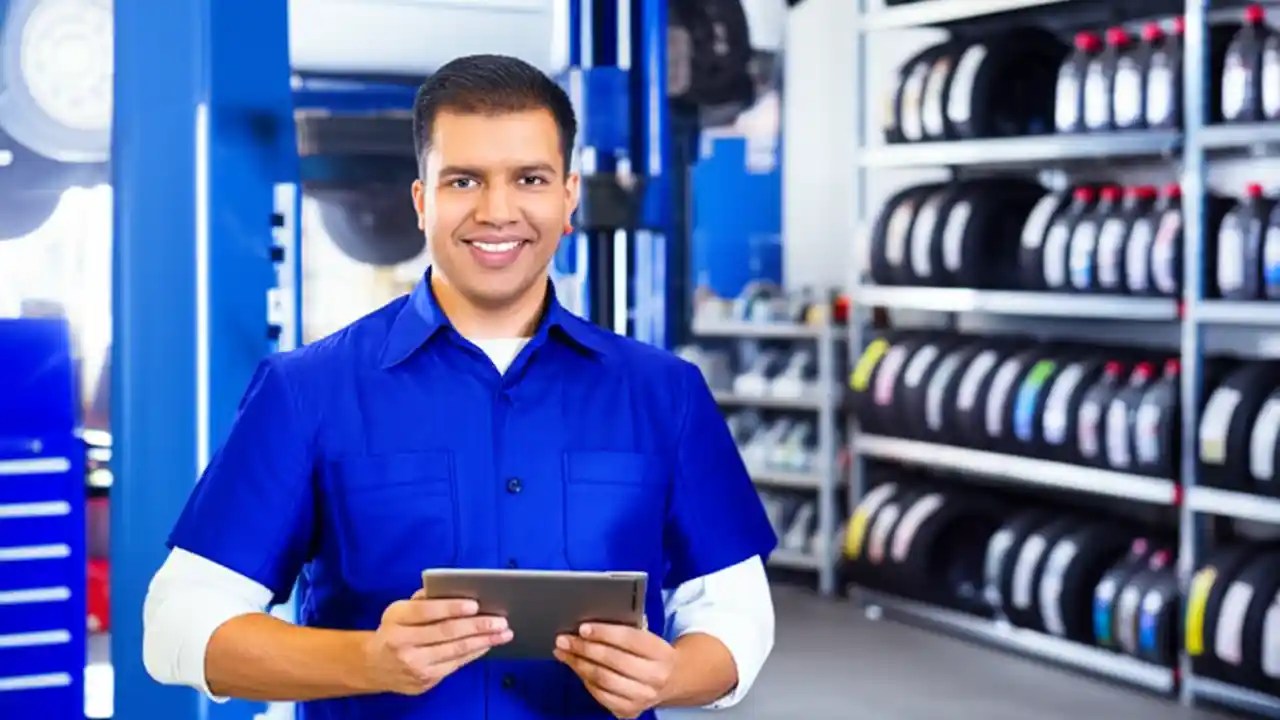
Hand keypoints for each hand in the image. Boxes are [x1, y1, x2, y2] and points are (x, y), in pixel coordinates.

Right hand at [362, 591, 512, 695]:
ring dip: (483, 641)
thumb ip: (423, 599)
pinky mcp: (424, 680)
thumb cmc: (395, 630)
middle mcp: (402, 643)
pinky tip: (488, 644)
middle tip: (500, 620)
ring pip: (454, 651)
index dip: (451, 608)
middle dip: (476, 626)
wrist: (374, 666)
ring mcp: (413, 665)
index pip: (425, 611)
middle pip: (445, 632)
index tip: (474, 604)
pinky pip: (455, 665)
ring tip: (503, 633)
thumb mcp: (400, 610)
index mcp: (395, 619)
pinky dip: (474, 653)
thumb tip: (454, 588)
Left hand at [554, 623, 675, 718]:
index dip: (604, 633)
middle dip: (584, 648)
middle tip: (564, 640)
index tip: (582, 628)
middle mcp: (655, 677)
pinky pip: (601, 695)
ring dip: (578, 664)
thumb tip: (588, 628)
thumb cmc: (652, 653)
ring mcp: (643, 697)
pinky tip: (577, 668)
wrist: (673, 680)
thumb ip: (625, 631)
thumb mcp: (648, 637)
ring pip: (603, 680)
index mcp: (661, 653)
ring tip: (564, 653)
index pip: (629, 639)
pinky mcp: (630, 710)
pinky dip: (585, 681)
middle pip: (612, 661)